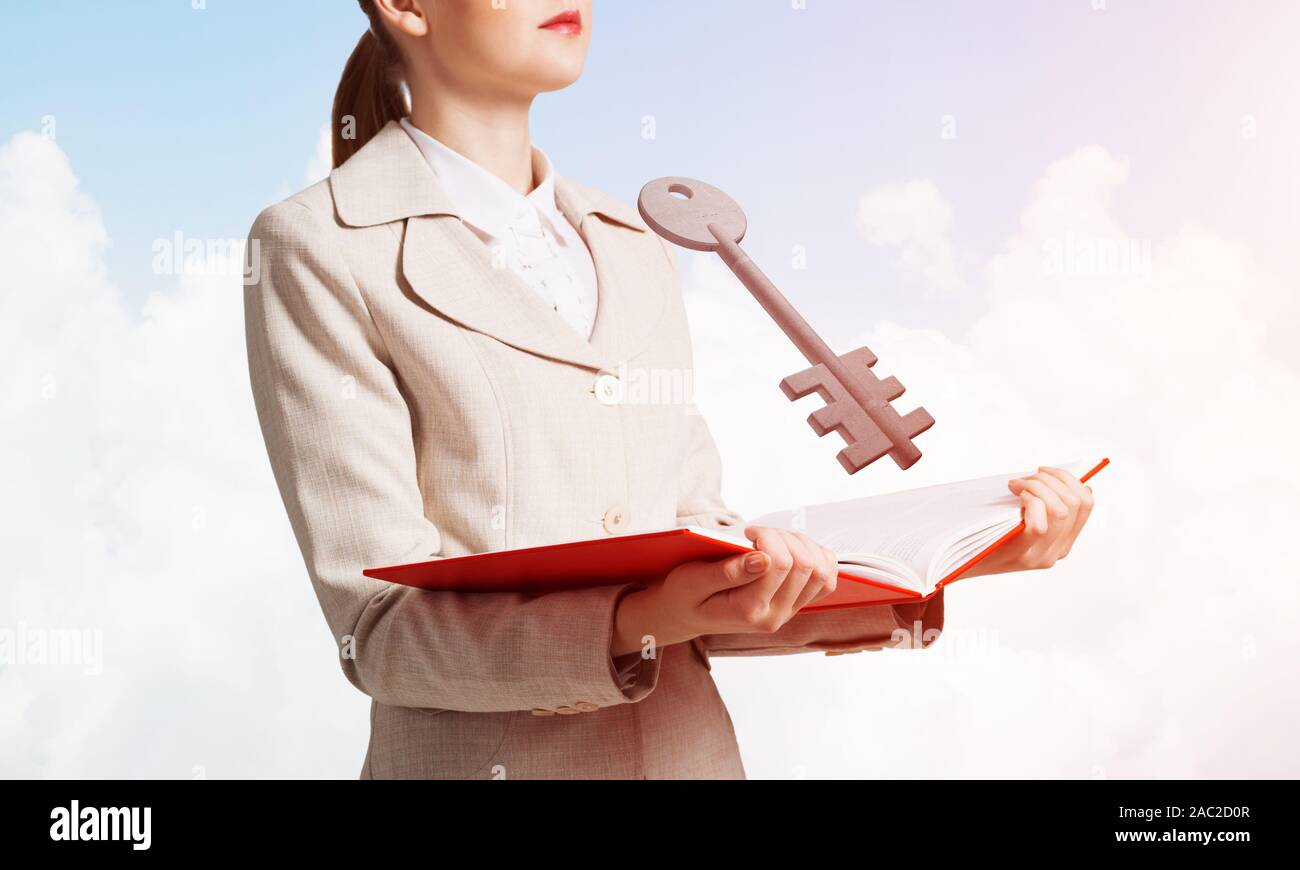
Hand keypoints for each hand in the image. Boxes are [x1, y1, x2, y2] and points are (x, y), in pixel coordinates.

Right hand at [611, 527, 838, 655]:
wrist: (684, 614)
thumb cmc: (685, 594)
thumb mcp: (694, 580)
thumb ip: (729, 572)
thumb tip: (764, 558)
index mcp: (749, 611)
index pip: (781, 564)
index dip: (769, 537)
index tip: (748, 532)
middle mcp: (774, 616)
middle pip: (806, 566)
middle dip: (785, 538)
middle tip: (759, 534)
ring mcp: (788, 612)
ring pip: (821, 572)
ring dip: (803, 545)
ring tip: (774, 541)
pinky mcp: (794, 605)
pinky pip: (825, 580)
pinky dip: (817, 558)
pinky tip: (792, 549)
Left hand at [966, 466, 1094, 577]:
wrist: (960, 562)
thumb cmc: (989, 532)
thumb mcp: (1023, 519)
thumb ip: (1046, 506)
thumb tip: (1075, 483)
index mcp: (1063, 541)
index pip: (1086, 503)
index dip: (1068, 478)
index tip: (1044, 470)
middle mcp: (1057, 551)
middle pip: (1074, 503)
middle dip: (1050, 479)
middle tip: (1024, 477)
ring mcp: (1040, 555)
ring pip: (1060, 510)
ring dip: (1038, 486)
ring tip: (1016, 485)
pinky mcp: (1022, 555)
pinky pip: (1039, 525)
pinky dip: (1031, 500)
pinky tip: (1015, 496)